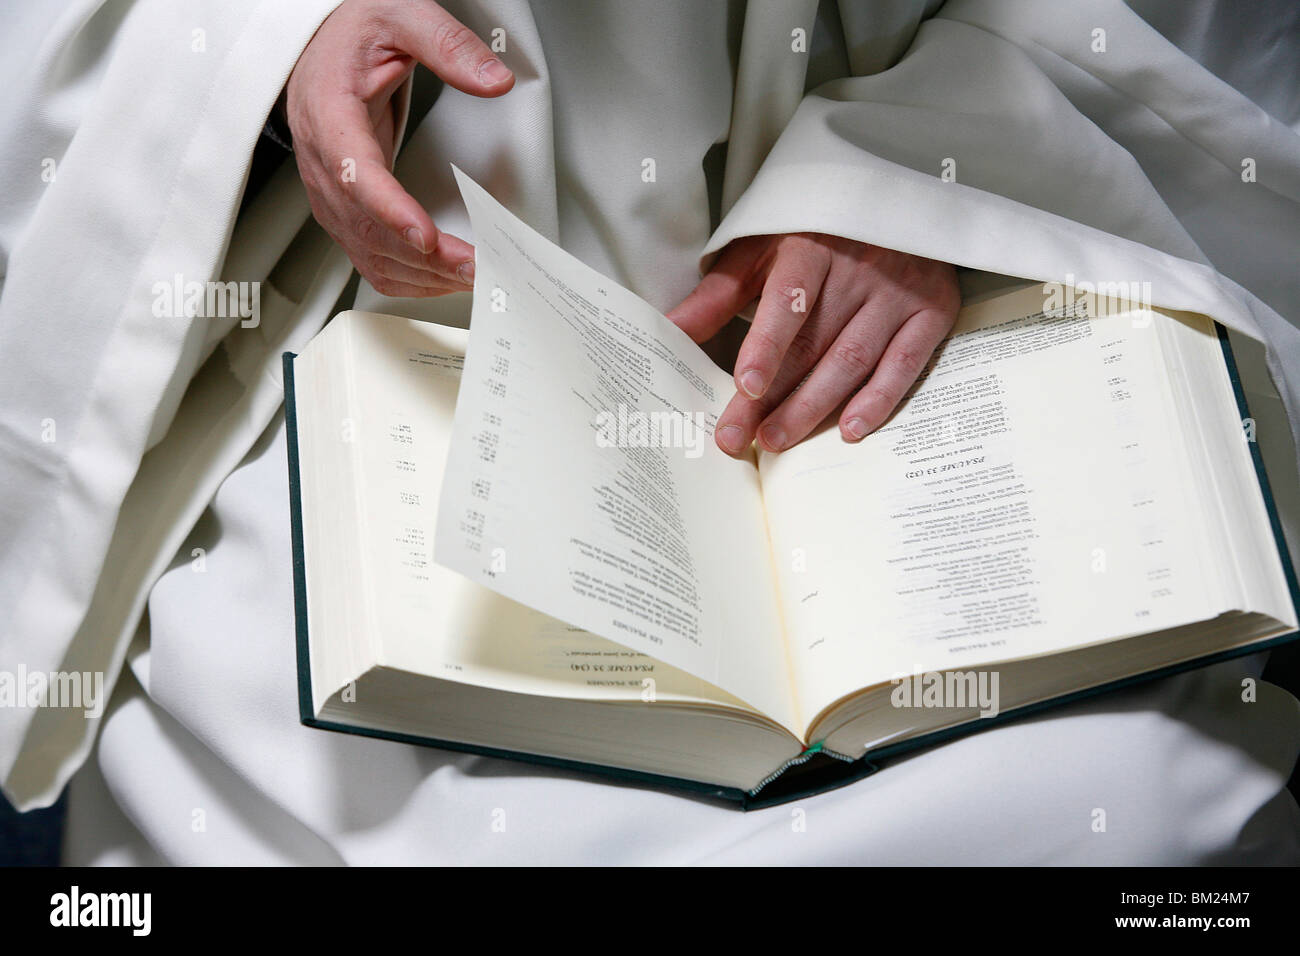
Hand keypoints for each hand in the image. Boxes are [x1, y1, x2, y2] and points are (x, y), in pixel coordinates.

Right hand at [286, 0, 513, 296]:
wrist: (318, 46)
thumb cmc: (350, 35)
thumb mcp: (398, 16)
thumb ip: (446, 44)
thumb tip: (493, 80)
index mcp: (329, 114)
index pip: (356, 174)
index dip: (390, 211)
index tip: (425, 236)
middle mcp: (322, 161)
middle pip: (368, 226)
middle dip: (424, 255)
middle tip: (474, 266)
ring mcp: (329, 191)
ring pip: (368, 251)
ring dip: (420, 273)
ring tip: (469, 276)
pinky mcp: (342, 208)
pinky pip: (367, 256)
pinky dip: (405, 277)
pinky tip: (439, 280)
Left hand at [668, 233, 959, 454]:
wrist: (901, 202)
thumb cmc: (816, 234)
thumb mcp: (762, 250)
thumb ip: (718, 295)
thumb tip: (668, 331)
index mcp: (812, 248)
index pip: (789, 302)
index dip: (767, 346)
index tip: (746, 386)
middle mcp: (860, 270)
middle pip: (813, 343)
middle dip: (773, 397)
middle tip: (738, 438)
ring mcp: (899, 293)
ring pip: (853, 360)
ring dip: (814, 407)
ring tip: (776, 441)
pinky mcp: (932, 313)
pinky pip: (905, 365)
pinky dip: (879, 400)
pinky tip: (852, 430)